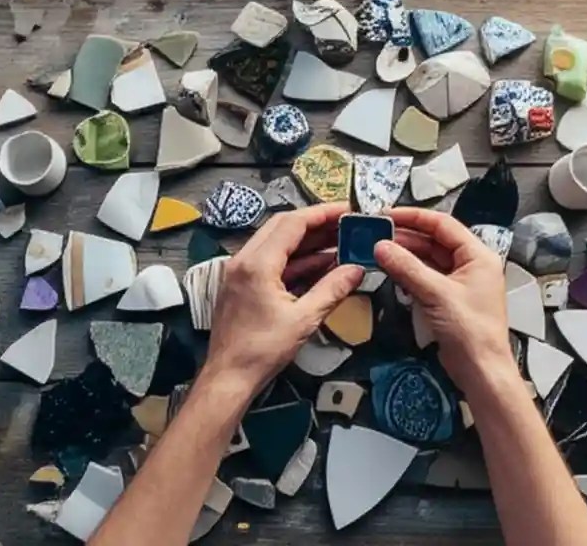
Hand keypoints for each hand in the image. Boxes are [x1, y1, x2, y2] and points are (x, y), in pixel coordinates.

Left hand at [203, 203, 364, 395]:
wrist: (228, 377)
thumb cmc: (263, 350)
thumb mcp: (304, 319)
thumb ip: (332, 290)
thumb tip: (357, 270)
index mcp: (257, 263)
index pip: (293, 223)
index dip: (323, 213)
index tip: (348, 210)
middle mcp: (243, 260)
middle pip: (283, 227)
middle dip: (316, 223)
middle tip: (346, 224)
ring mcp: (240, 271)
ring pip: (277, 243)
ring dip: (307, 242)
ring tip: (340, 242)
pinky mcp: (241, 284)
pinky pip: (271, 261)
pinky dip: (295, 260)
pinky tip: (321, 265)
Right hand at [374, 208, 514, 389]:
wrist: (481, 370)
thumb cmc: (468, 329)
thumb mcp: (436, 293)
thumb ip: (407, 267)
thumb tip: (380, 246)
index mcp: (478, 255)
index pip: (443, 225)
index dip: (414, 217)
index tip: (386, 215)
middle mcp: (471, 264)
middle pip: (434, 241)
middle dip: (406, 238)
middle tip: (375, 234)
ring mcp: (460, 283)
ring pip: (429, 260)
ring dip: (405, 256)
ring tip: (377, 250)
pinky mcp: (449, 300)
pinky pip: (427, 278)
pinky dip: (409, 274)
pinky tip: (390, 271)